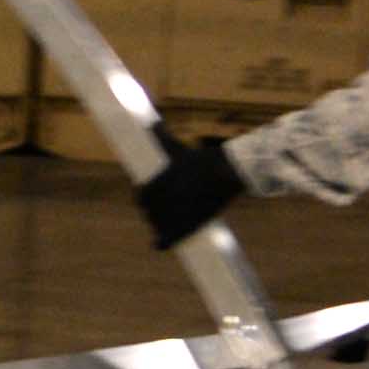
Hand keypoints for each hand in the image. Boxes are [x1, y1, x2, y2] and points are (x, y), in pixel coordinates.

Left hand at [131, 135, 245, 248]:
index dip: (143, 198)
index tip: (147, 199)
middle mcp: (164, 199)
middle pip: (149, 212)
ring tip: (165, 223)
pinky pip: (169, 239)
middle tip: (160, 210)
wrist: (226, 171)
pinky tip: (159, 244)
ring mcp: (176, 213)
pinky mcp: (188, 225)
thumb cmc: (201, 159)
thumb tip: (152, 124)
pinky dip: (162, 243)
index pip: (142, 196)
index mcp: (159, 182)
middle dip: (152, 212)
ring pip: (157, 225)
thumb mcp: (177, 148)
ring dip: (157, 225)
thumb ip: (161, 137)